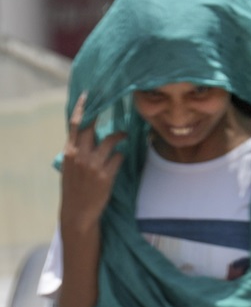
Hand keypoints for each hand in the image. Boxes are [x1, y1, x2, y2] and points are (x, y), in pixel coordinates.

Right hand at [60, 93, 125, 226]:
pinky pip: (119, 157)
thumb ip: (78, 149)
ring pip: (111, 141)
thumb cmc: (75, 187)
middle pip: (93, 127)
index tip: (89, 94)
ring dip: (120, 136)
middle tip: (115, 106)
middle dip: (104, 115)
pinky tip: (120, 158)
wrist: (78, 212)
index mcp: (69, 151)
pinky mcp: (106, 175)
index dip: (83, 107)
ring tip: (124, 135)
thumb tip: (90, 133)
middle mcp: (80, 155)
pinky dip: (121, 156)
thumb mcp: (70, 166)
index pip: (75, 124)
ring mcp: (93, 165)